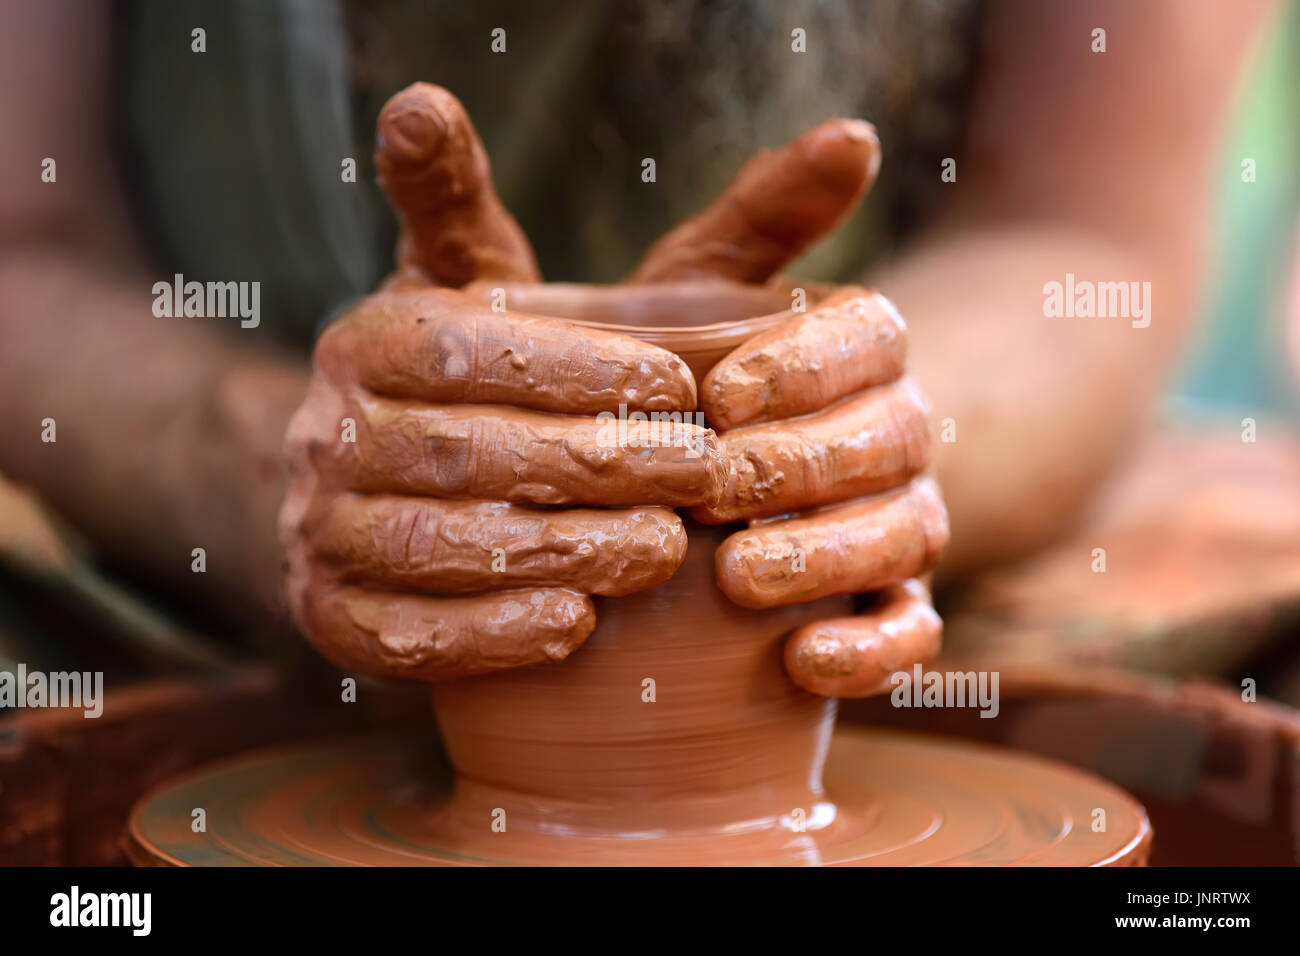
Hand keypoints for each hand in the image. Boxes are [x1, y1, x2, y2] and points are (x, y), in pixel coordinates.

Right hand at [279, 84, 721, 681]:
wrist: (389, 482)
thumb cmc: (505, 379)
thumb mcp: (539, 290)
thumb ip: (644, 218)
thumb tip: (842, 139)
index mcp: (374, 334)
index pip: (473, 346)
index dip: (582, 370)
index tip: (682, 387)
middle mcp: (326, 426)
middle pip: (463, 449)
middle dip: (590, 465)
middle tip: (699, 476)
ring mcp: (316, 526)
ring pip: (434, 545)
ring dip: (555, 549)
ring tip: (660, 551)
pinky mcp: (327, 616)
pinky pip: (399, 636)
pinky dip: (487, 632)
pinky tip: (576, 624)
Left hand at [632, 118, 949, 696]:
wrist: (724, 467)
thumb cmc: (698, 367)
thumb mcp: (711, 284)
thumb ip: (765, 218)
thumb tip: (855, 134)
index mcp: (863, 346)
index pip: (870, 339)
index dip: (805, 365)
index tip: (722, 392)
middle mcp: (899, 428)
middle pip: (890, 440)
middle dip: (804, 465)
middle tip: (713, 488)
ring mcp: (904, 517)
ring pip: (906, 534)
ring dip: (829, 557)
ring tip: (739, 578)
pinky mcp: (896, 602)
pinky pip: (914, 631)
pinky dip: (870, 651)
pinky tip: (800, 663)